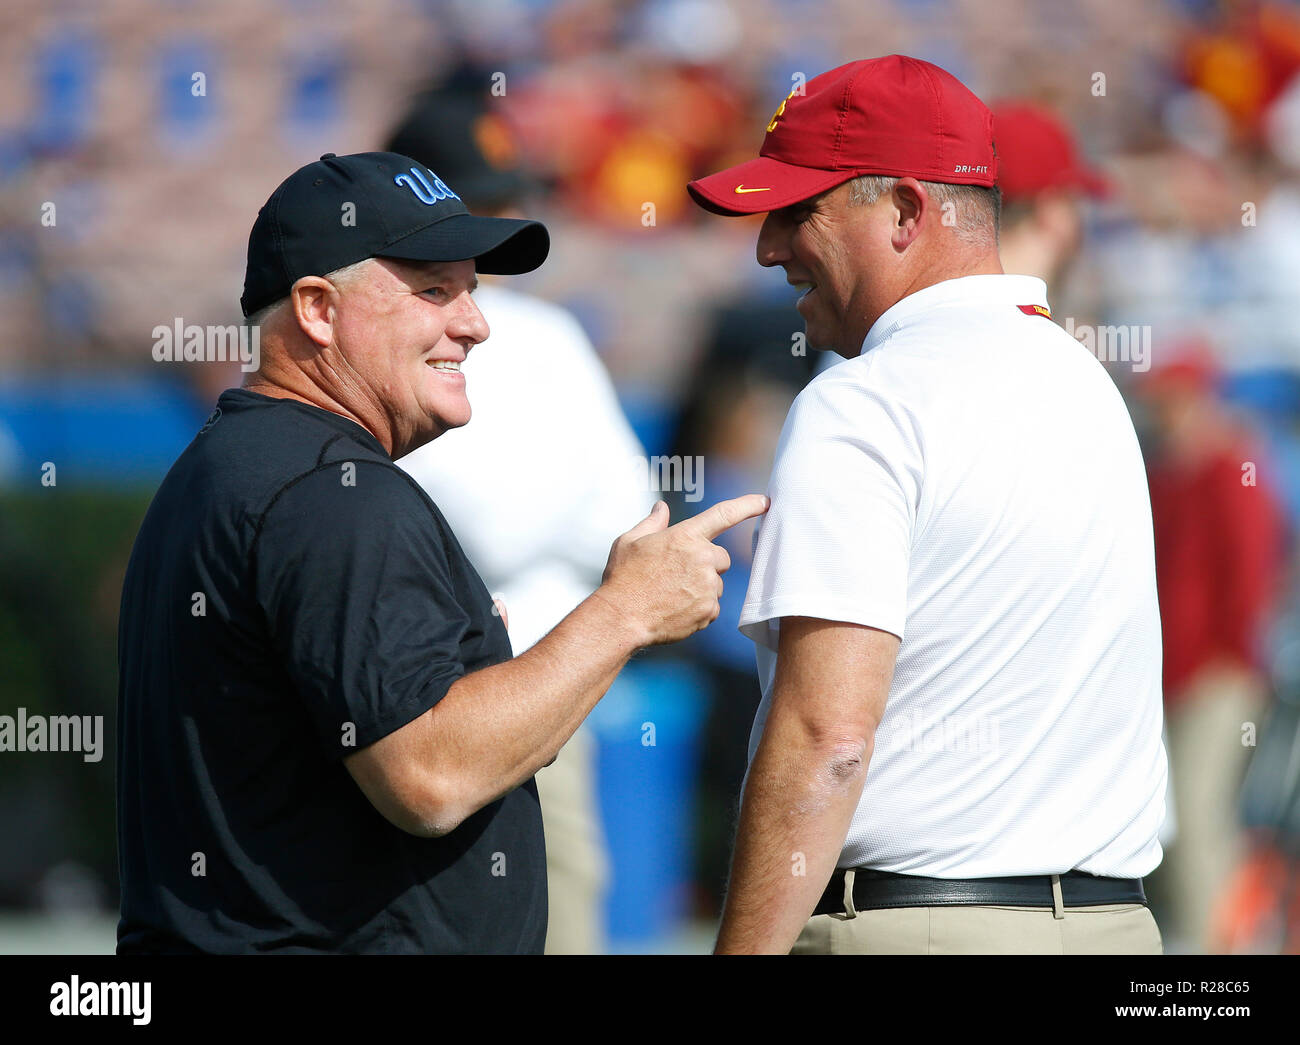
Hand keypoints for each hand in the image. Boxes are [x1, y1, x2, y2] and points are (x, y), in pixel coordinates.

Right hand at [597, 494, 768, 646]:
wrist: (621, 617)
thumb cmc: (622, 578)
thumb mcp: (629, 541)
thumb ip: (652, 522)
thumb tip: (662, 508)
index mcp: (685, 536)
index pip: (724, 514)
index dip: (747, 505)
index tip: (765, 501)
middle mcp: (702, 558)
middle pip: (721, 557)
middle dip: (707, 564)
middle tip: (679, 575)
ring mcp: (708, 585)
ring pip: (716, 584)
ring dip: (701, 588)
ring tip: (671, 595)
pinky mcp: (708, 609)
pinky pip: (712, 607)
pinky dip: (698, 609)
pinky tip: (675, 610)